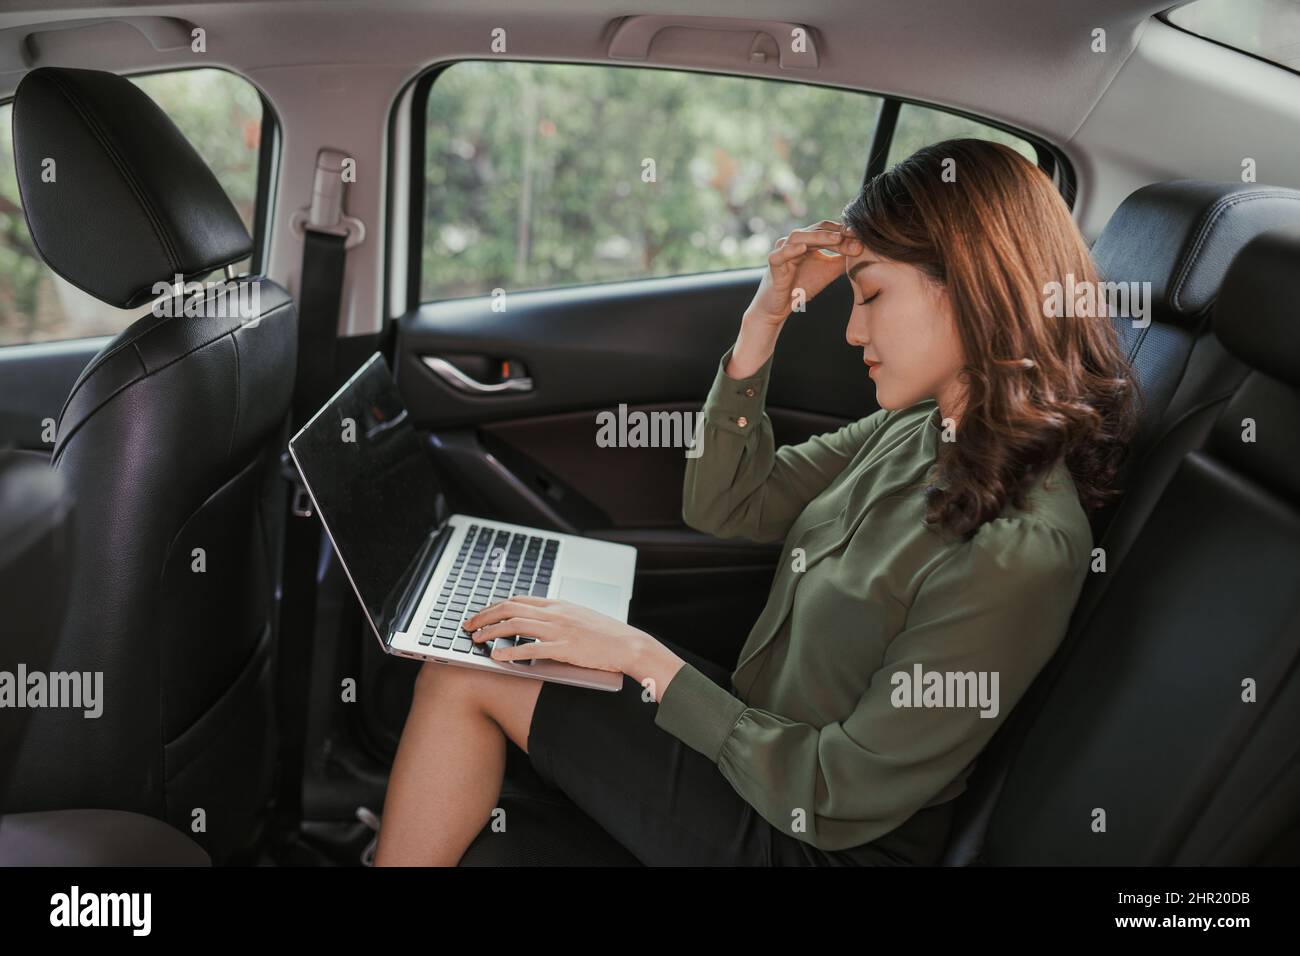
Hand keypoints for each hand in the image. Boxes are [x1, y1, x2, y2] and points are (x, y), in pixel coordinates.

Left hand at [464, 596, 649, 673]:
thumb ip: (558, 616)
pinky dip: (509, 652)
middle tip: (468, 626)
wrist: (628, 644)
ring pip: (515, 625)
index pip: (518, 600)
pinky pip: (530, 649)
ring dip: (491, 632)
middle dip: (484, 616)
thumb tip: (536, 621)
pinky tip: (497, 657)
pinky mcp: (563, 648)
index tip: (481, 615)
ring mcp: (559, 629)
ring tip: (476, 640)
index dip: (495, 606)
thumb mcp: (579, 616)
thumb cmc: (606, 634)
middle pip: (510, 608)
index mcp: (558, 604)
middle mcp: (555, 613)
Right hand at [744, 219, 863, 327]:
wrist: (781, 306)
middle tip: (854, 236)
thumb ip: (843, 260)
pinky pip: (780, 254)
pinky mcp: (773, 264)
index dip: (845, 232)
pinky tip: (803, 249)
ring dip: (819, 237)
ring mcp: (782, 250)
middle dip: (837, 233)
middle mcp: (795, 242)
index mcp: (808, 241)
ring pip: (799, 237)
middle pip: (817, 230)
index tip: (863, 237)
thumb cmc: (803, 286)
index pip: (828, 230)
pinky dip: (790, 250)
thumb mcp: (829, 271)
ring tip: (837, 239)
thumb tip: (863, 250)